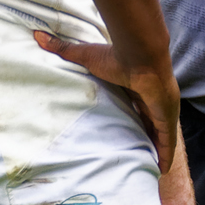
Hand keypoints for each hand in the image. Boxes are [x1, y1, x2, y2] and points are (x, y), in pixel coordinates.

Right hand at [34, 29, 181, 174]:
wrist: (138, 56)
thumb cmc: (115, 56)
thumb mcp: (85, 56)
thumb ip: (64, 49)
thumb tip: (38, 35)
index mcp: (138, 88)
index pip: (138, 107)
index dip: (136, 118)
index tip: (131, 129)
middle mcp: (153, 101)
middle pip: (151, 124)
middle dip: (148, 138)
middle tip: (141, 153)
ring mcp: (162, 110)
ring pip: (160, 135)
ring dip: (157, 150)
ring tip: (152, 168)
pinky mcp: (166, 117)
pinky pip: (167, 141)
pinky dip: (165, 154)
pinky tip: (163, 169)